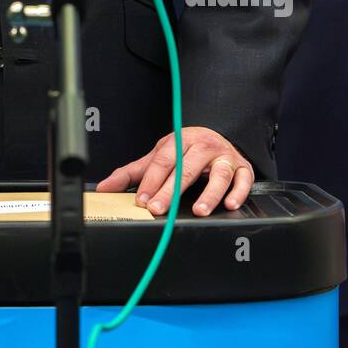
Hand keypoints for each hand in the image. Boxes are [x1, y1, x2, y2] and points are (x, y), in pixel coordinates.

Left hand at [95, 126, 254, 215]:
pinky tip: (229, 204)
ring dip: (209, 193)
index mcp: (180, 140)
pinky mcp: (242, 167)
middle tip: (158, 208)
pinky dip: (238, 192)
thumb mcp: (159, 156)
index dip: (151, 181)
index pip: (163, 161)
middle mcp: (203, 146)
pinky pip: (243, 179)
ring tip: (198, 210)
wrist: (218, 136)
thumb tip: (104, 187)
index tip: (142, 199)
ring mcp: (224, 156)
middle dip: (171, 190)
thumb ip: (132, 172)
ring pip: (218, 174)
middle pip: (186, 169)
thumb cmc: (186, 149)